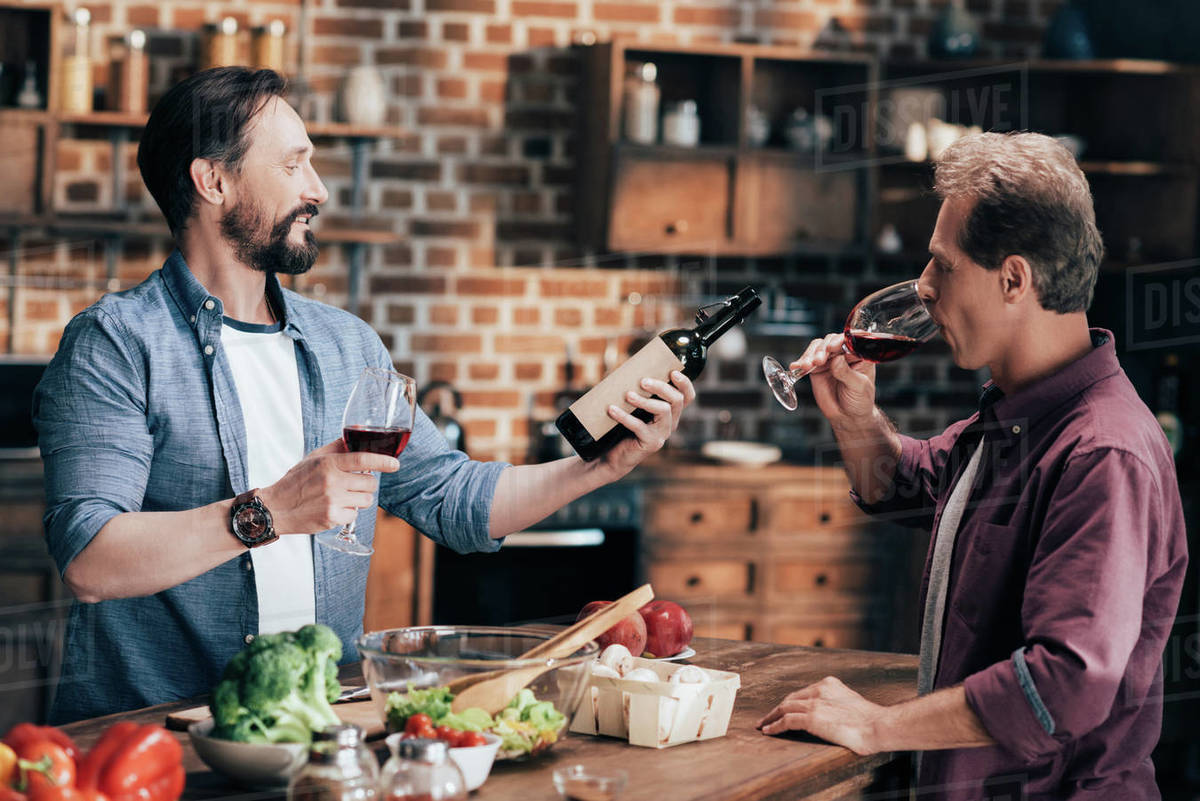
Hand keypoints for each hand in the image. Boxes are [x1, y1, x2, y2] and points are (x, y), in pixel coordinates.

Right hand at [260, 439, 398, 533]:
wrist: (275, 508)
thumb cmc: (295, 482)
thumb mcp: (313, 459)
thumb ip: (336, 448)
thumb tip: (356, 436)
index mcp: (328, 463)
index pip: (363, 459)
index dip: (383, 461)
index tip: (395, 464)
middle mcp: (332, 481)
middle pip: (370, 483)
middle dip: (365, 484)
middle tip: (352, 485)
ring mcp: (333, 501)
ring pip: (366, 500)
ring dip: (359, 500)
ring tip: (341, 497)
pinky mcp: (332, 518)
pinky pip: (354, 515)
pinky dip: (347, 513)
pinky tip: (333, 509)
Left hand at [601, 370, 695, 475]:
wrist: (614, 456)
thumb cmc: (622, 427)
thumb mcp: (632, 407)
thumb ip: (636, 391)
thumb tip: (625, 369)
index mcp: (670, 412)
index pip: (687, 397)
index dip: (684, 384)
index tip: (673, 372)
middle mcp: (671, 423)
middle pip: (676, 400)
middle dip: (661, 387)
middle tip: (642, 381)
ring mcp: (662, 434)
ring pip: (663, 410)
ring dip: (644, 400)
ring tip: (627, 395)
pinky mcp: (651, 444)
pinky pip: (640, 426)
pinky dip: (625, 416)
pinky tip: (612, 409)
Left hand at [756, 676, 886, 755]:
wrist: (877, 726)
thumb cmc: (870, 721)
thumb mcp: (850, 703)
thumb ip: (837, 705)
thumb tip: (831, 717)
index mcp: (828, 684)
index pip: (802, 693)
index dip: (790, 702)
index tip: (782, 710)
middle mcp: (819, 690)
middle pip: (790, 699)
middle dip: (776, 709)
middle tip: (766, 718)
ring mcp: (814, 703)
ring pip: (784, 708)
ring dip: (771, 717)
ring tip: (762, 725)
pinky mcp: (811, 718)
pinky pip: (786, 721)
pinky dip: (774, 726)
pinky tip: (768, 731)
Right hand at [790, 333, 876, 429]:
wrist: (848, 417)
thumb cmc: (860, 401)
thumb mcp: (858, 387)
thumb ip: (846, 373)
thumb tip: (836, 359)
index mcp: (859, 355)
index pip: (851, 340)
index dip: (841, 340)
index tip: (833, 347)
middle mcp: (844, 354)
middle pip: (831, 341)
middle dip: (823, 349)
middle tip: (818, 361)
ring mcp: (829, 360)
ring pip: (817, 347)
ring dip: (810, 355)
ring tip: (806, 366)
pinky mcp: (817, 368)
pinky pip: (807, 360)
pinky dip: (800, 362)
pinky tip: (796, 367)